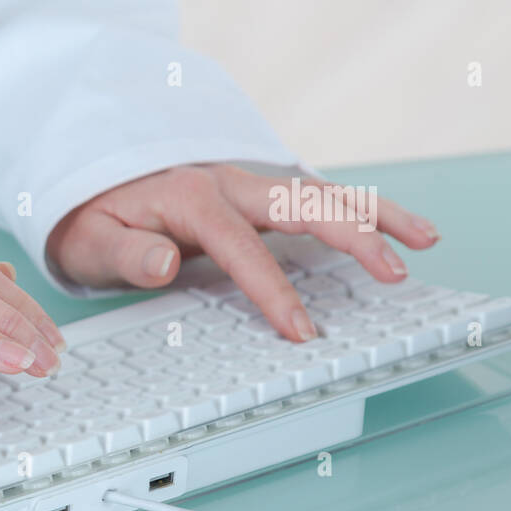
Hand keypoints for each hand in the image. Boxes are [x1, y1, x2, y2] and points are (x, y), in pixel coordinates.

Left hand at [46, 164, 440, 341]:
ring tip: (425, 239)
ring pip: (323, 192)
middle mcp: (226, 182)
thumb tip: (164, 263)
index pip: (243, 249)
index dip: (274, 292)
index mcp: (189, 197)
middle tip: (394, 272)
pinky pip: (315, 195)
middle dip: (353, 235)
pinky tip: (395, 226)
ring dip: (376, 213)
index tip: (301, 329)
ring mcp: (246, 183)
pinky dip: (359, 207)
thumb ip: (125, 255)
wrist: (85, 181)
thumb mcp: (90, 241)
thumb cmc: (90, 217)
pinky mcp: (255, 192)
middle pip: (303, 204)